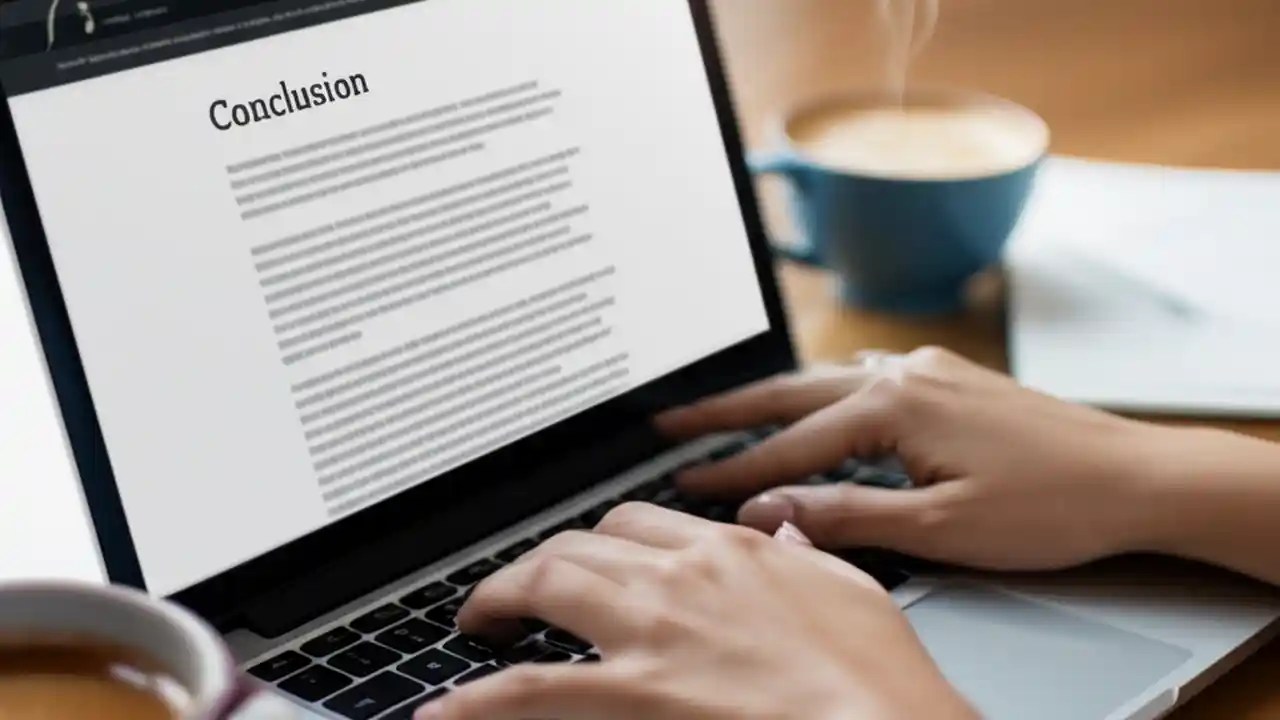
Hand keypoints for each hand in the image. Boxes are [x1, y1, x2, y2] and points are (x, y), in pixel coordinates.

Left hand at [415, 504, 974, 719]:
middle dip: (540, 562)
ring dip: (499, 598)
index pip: (639, 522)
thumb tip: (780, 525)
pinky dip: (477, 699)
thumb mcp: (848, 588)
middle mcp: (680, 578)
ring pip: (547, 584)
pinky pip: (530, 688)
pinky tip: (446, 711)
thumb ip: (800, 551)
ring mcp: (650, 633)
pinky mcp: (633, 695)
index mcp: (730, 551)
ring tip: (477, 621)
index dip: (601, 539)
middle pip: (580, 544)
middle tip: (519, 589)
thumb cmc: (877, 677)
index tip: (588, 556)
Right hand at [657, 347, 1172, 570]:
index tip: (689, 482)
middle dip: (727, 408)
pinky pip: (866, 377)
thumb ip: (845, 515)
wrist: (1137, 476)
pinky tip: (815, 403)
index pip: (793, 443)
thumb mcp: (939, 528)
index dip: (738, 471)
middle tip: (671, 420)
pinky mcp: (950, 378)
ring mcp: (930, 369)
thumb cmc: (1051, 505)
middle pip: (793, 389)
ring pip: (828, 379)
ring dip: (773, 397)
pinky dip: (824, 393)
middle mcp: (905, 371)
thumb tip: (770, 514)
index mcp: (896, 403)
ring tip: (724, 411)